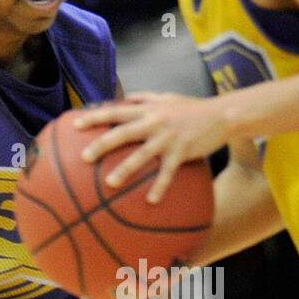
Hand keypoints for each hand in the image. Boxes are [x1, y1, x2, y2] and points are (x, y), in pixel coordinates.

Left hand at [73, 94, 228, 203]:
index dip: (95, 116)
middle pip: (123, 133)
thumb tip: (128, 97)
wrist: (222, 114)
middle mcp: (155, 122)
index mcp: (148, 109)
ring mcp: (168, 137)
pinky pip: (168, 172)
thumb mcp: (167, 97)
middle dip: (102, 144)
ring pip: (142, 154)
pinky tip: (151, 201)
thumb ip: (146, 97)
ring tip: (110, 183)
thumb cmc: (193, 107)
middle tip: (84, 158)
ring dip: (125, 169)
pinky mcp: (183, 151)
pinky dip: (160, 186)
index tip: (75, 125)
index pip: (116, 111)